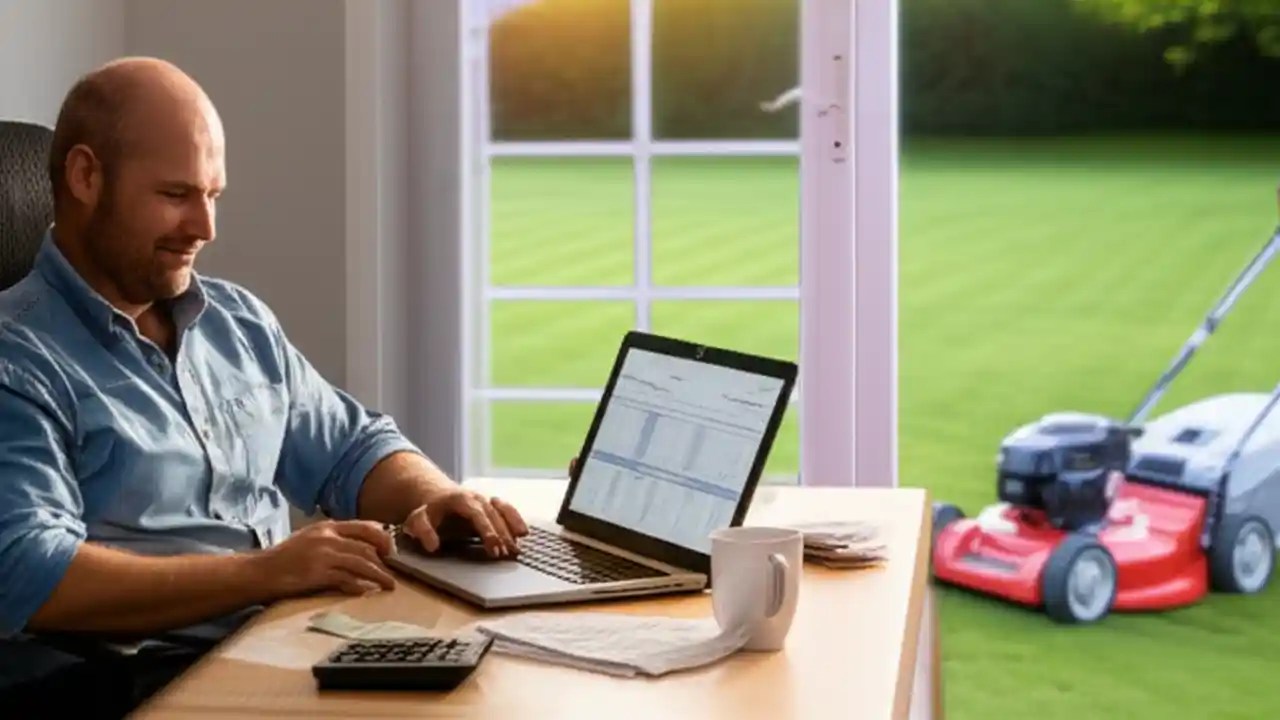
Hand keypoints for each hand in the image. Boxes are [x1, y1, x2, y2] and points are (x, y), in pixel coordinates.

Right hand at [257, 520, 396, 597]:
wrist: (260, 571)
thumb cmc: (286, 557)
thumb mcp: (311, 538)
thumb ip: (335, 539)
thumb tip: (363, 548)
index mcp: (328, 526)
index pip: (365, 527)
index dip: (383, 538)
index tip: (392, 551)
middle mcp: (327, 537)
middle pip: (367, 546)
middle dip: (385, 559)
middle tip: (395, 571)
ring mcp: (322, 555)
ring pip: (362, 562)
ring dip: (379, 575)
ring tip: (390, 585)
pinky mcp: (317, 574)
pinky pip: (346, 579)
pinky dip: (359, 586)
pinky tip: (367, 591)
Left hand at [402, 488, 528, 558]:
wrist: (437, 499)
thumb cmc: (428, 513)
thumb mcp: (417, 521)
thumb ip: (423, 531)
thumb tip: (433, 546)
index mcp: (460, 499)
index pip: (477, 514)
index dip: (487, 530)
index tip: (494, 546)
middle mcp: (477, 497)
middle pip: (493, 514)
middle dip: (501, 534)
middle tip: (506, 554)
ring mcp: (486, 500)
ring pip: (503, 511)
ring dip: (512, 528)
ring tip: (517, 548)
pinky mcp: (492, 505)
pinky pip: (507, 510)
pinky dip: (516, 519)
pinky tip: (523, 533)